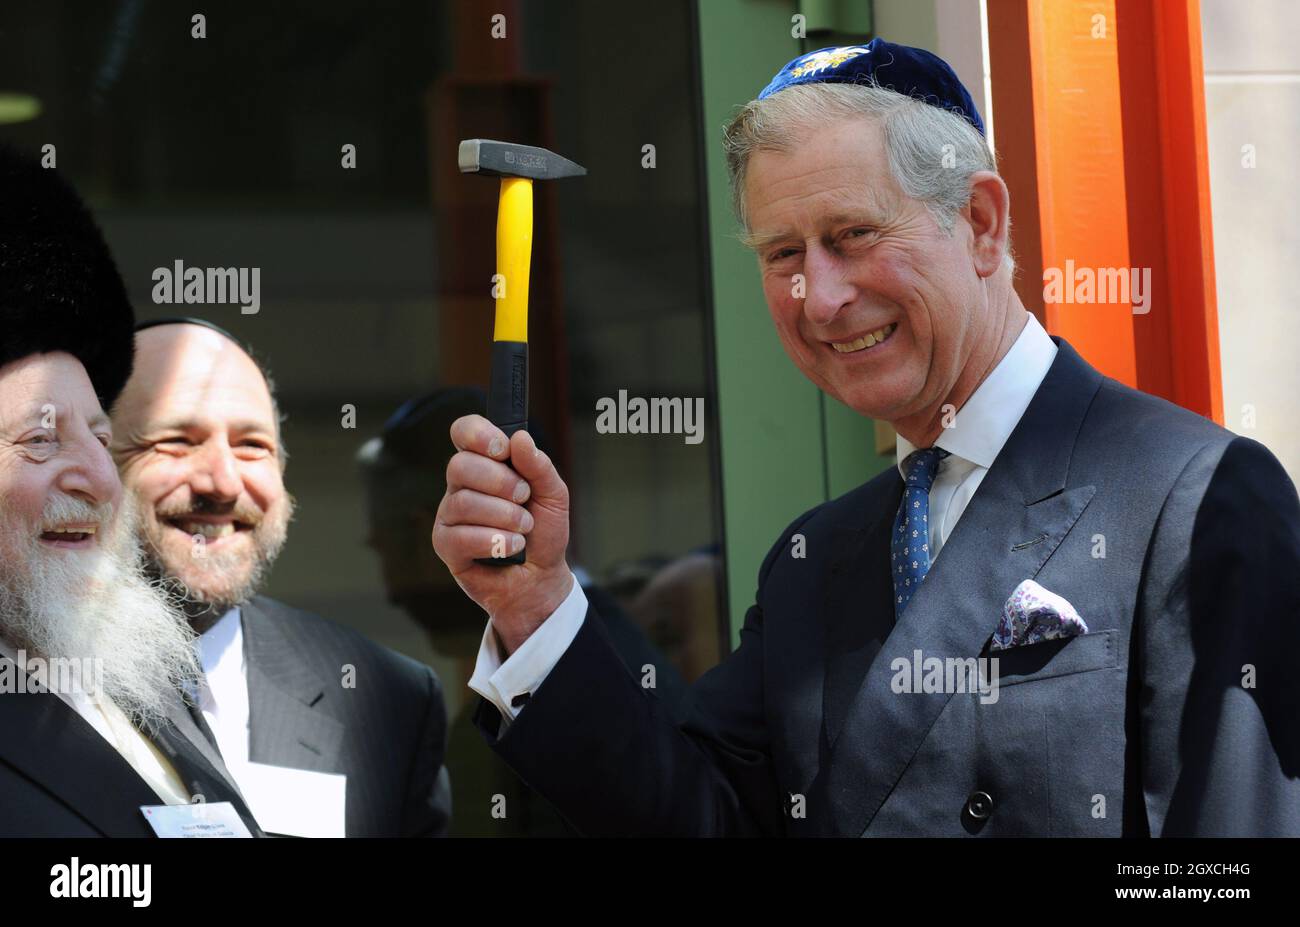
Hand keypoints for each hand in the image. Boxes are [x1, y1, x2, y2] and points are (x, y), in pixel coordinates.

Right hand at [432, 414, 572, 654]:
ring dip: (504, 517)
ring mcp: (449, 515)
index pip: (464, 431)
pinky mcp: (445, 544)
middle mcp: (461, 485)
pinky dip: (494, 541)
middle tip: (524, 498)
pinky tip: (511, 547)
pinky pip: (460, 535)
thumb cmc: (542, 533)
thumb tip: (520, 439)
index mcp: (485, 464)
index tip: (503, 449)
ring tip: (523, 529)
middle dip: (500, 482)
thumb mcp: (553, 495)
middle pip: (460, 465)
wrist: (541, 578)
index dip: (478, 434)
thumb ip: (539, 466)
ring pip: (463, 502)